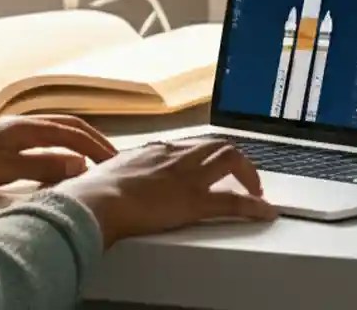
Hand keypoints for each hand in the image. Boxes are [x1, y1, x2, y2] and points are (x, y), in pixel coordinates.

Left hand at [0, 116, 116, 195]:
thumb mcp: (5, 168)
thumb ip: (44, 165)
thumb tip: (81, 164)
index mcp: (25, 127)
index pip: (73, 133)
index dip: (96, 147)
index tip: (116, 163)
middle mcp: (19, 125)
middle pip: (66, 126)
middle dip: (92, 139)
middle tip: (112, 158)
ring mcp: (7, 133)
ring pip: (52, 132)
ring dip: (75, 142)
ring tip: (90, 158)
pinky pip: (38, 142)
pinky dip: (56, 149)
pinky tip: (53, 161)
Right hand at [63, 138, 277, 247]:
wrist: (95, 201)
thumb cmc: (92, 191)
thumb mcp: (105, 173)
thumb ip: (116, 174)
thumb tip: (106, 179)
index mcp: (154, 151)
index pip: (189, 145)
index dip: (205, 155)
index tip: (209, 164)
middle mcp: (175, 156)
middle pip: (217, 145)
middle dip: (234, 159)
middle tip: (241, 176)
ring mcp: (187, 177)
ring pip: (231, 160)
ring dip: (248, 174)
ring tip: (255, 191)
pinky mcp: (194, 201)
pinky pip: (233, 201)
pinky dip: (253, 206)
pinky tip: (264, 212)